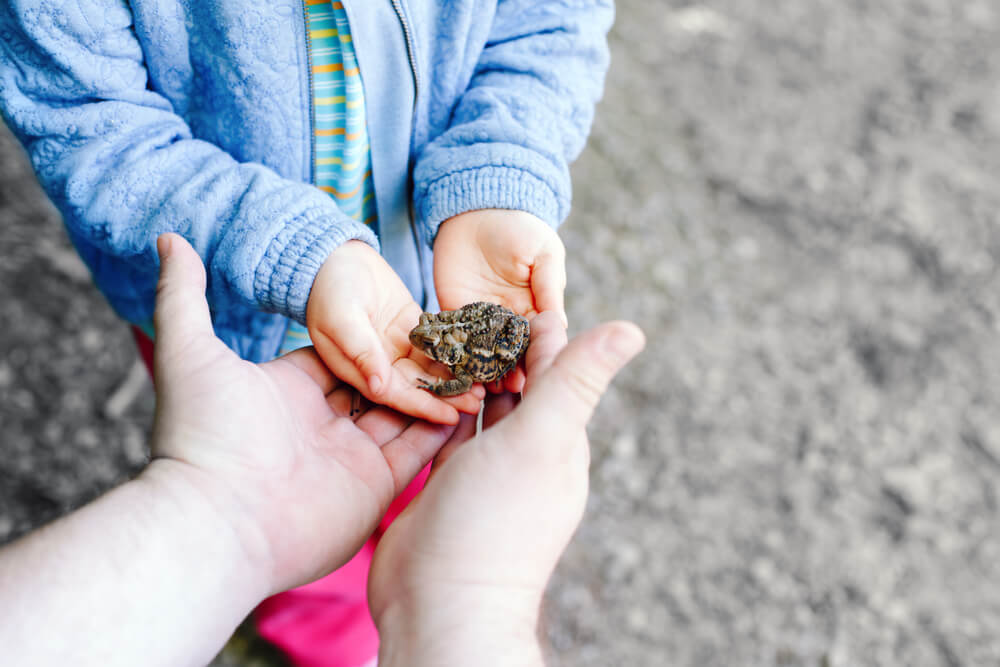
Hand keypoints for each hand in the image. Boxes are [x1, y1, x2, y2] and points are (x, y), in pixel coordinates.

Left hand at [151, 234, 460, 593]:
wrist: (216, 523)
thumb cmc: (202, 436)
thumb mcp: (189, 351)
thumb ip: (182, 295)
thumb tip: (167, 237)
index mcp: (288, 392)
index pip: (340, 356)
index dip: (369, 337)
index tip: (405, 311)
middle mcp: (321, 425)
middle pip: (377, 385)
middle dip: (411, 365)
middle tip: (451, 339)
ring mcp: (349, 458)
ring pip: (403, 416)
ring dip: (435, 394)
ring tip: (473, 365)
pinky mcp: (374, 489)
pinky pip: (417, 453)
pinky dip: (443, 432)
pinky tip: (471, 402)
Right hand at [306, 241, 483, 423]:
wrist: (336, 258)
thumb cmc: (330, 289)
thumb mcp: (341, 319)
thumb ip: (361, 351)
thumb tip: (379, 387)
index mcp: (360, 370)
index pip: (395, 396)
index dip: (423, 407)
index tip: (451, 418)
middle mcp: (381, 365)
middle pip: (418, 387)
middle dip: (447, 397)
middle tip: (477, 405)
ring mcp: (397, 348)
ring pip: (430, 369)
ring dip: (455, 379)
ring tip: (483, 386)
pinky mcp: (412, 329)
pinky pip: (437, 346)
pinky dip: (455, 353)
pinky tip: (477, 358)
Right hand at [369, 311, 644, 665]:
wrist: (441, 603)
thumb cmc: (494, 521)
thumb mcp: (542, 440)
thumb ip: (576, 381)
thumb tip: (632, 328)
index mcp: (559, 440)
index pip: (556, 371)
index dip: (537, 332)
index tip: (512, 292)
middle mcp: (528, 453)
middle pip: (518, 386)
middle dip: (500, 348)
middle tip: (468, 305)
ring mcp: (487, 472)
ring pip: (483, 408)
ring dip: (471, 375)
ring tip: (444, 334)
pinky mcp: (449, 485)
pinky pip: (451, 433)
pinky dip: (443, 407)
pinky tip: (427, 384)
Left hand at [433, 210, 566, 391]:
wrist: (475, 210)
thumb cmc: (517, 228)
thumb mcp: (542, 253)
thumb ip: (549, 286)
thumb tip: (559, 324)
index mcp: (535, 309)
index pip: (537, 341)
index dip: (536, 358)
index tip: (534, 374)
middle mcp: (508, 321)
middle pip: (509, 355)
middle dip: (509, 372)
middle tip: (508, 388)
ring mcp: (479, 321)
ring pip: (481, 354)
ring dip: (481, 371)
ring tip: (481, 387)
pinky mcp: (453, 314)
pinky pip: (454, 339)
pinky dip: (453, 356)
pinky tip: (453, 372)